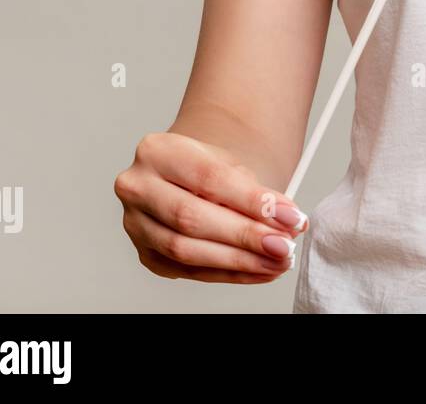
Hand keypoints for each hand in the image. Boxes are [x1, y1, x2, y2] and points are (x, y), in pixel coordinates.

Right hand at [114, 132, 307, 282]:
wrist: (181, 175)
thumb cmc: (206, 169)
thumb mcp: (231, 166)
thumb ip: (256, 193)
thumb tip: (290, 222)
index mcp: (157, 151)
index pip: (209, 179)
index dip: (253, 202)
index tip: (290, 216)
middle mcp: (137, 187)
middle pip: (192, 218)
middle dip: (245, 236)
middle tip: (283, 245)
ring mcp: (135, 224)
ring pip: (186, 251)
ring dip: (239, 261)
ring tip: (276, 262)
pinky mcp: (145, 254)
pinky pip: (189, 271)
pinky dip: (228, 274)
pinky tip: (258, 270)